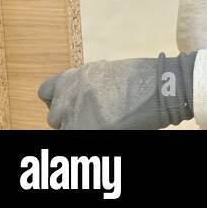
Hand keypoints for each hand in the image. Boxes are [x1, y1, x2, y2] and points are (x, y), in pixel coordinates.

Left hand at [38, 52, 195, 128]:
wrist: (161, 87)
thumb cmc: (143, 78)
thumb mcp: (107, 72)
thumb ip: (87, 84)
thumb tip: (84, 98)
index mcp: (72, 78)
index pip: (45, 92)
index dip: (57, 100)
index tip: (70, 104)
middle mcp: (68, 97)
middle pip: (54, 117)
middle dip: (69, 118)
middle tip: (90, 117)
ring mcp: (74, 117)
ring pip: (66, 129)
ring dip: (79, 126)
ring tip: (102, 123)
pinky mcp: (84, 131)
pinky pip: (79, 135)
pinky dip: (91, 132)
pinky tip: (111, 127)